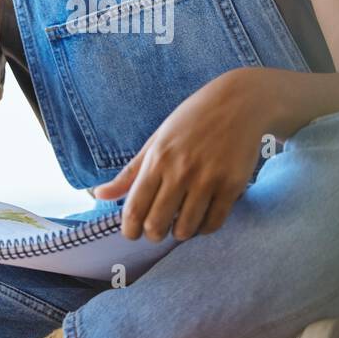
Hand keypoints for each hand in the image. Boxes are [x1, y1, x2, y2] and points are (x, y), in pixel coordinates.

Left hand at [92, 69, 272, 241]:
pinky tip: (202, 217)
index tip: (133, 233)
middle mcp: (180, 171)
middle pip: (156, 225)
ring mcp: (207, 179)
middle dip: (153, 235)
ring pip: (186, 229)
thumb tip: (99, 195)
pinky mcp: (232, 185)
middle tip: (157, 230)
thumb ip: (129, 172)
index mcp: (157, 159)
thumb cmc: (193, 119)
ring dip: (180, 232)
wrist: (239, 102)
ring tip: (181, 223)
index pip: (134, 209)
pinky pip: (214, 223)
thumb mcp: (157, 140)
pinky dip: (204, 228)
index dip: (129, 230)